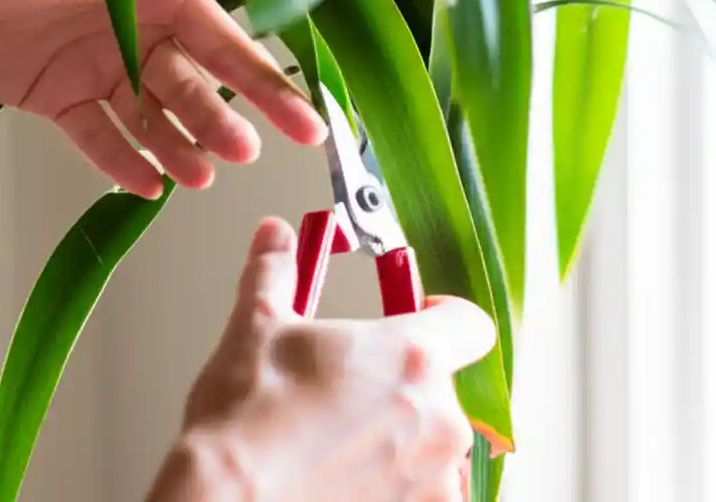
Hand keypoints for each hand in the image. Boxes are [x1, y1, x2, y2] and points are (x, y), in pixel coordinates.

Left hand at [0, 0, 324, 197]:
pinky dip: (123, 164)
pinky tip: (147, 188)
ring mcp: (105, 74)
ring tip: (198, 178)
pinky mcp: (67, 104)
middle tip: (240, 153)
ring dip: (178, 149)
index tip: (306, 122)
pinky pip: (103, 140)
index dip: (266, 83)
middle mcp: (139, 36)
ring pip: (153, 121)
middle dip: (218, 121)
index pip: (222, 45)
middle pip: (192, 89)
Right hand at [147, 218, 493, 501]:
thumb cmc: (245, 424)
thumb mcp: (255, 327)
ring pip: (435, 444)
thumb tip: (275, 239)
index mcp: (412, 356)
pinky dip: (398, 486)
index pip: (470, 323)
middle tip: (351, 391)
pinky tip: (348, 478)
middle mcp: (438, 417)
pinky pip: (426, 492)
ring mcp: (434, 476)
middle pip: (445, 387)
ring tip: (341, 442)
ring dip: (402, 439)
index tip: (414, 320)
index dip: (443, 318)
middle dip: (404, 385)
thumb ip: (276, 273)